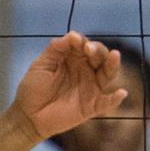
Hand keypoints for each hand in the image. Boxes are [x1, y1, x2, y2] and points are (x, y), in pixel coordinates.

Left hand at [8, 32, 129, 139]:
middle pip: (100, 56)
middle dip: (97, 50)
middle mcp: (87, 71)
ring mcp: (91, 88)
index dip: (82, 41)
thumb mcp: (41, 64)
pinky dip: (116, 99)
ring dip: (113, 64)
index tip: (75, 40)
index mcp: (75, 59)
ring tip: (115, 56)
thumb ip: (56, 49)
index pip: (85, 45)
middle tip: (88, 49)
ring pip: (108, 73)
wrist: (28, 116)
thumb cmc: (33, 88)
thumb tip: (73, 34)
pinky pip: (107, 102)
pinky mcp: (92, 106)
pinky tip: (121, 93)